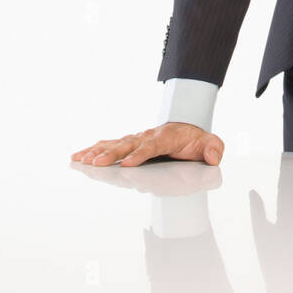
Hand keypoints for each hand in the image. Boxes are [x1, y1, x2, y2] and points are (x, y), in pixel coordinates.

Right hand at [70, 122, 223, 167]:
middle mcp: (146, 137)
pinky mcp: (128, 145)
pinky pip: (109, 146)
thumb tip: (214, 157)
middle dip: (112, 155)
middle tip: (97, 163)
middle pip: (127, 145)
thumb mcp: (209, 143)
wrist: (186, 129)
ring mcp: (135, 140)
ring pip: (114, 145)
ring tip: (82, 160)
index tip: (128, 164)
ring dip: (98, 152)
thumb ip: (213, 148)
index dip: (139, 155)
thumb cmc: (195, 140)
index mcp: (164, 138)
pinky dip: (93, 150)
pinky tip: (79, 157)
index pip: (150, 146)